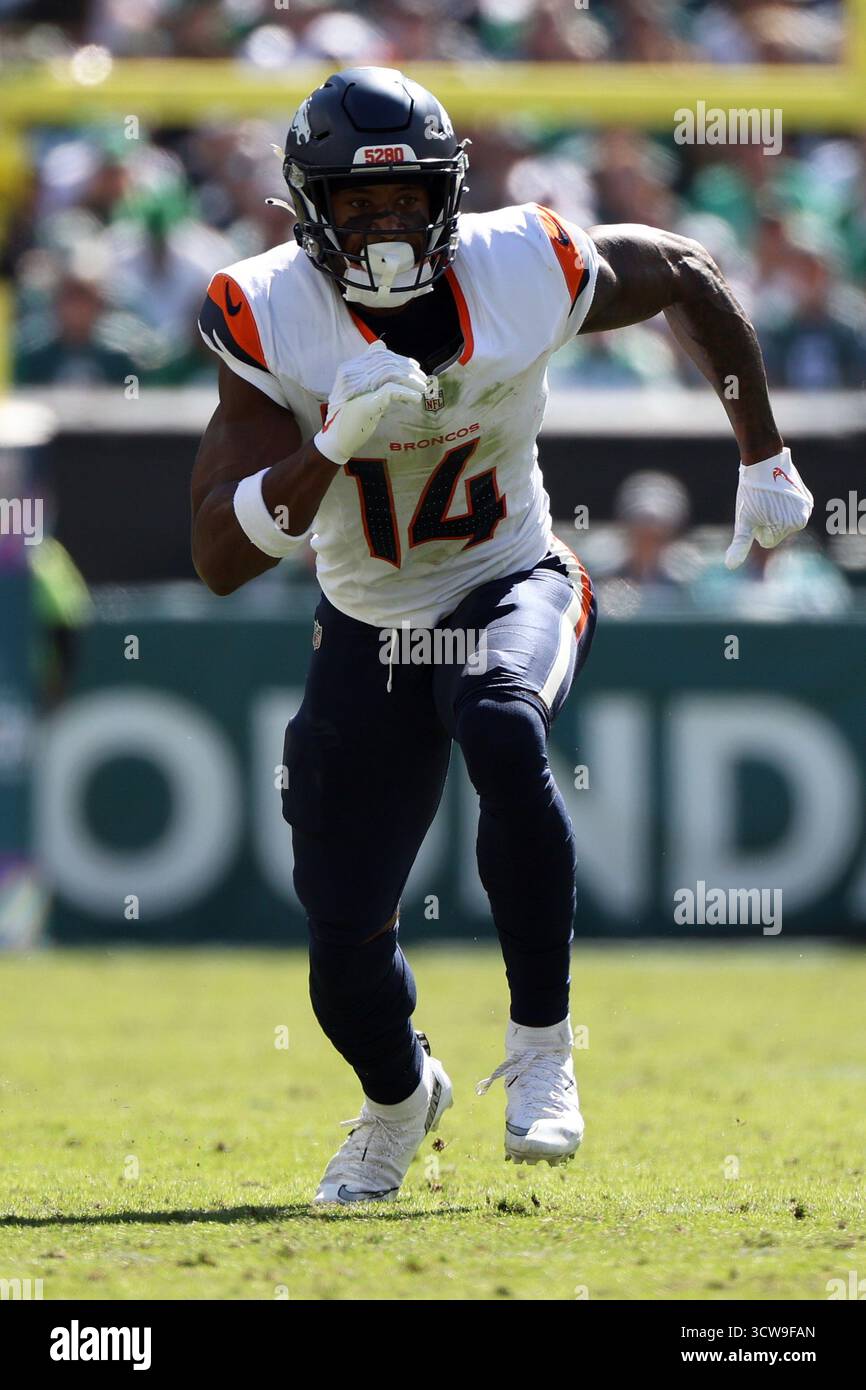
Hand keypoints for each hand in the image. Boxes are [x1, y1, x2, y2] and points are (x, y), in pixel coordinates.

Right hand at [314, 340, 426, 465]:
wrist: (336, 440)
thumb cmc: (349, 416)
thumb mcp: (359, 389)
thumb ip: (369, 371)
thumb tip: (381, 344)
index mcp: (350, 369)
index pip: (379, 354)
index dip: (399, 358)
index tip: (415, 367)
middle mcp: (352, 373)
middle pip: (386, 362)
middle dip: (408, 369)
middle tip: (423, 378)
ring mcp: (358, 386)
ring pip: (391, 373)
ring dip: (411, 380)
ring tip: (422, 388)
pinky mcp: (367, 402)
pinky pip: (392, 390)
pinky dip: (407, 392)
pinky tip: (416, 398)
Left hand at [724, 447, 813, 569]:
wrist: (763, 458)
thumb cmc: (751, 491)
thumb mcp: (743, 520)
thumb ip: (740, 544)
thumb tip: (730, 566)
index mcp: (792, 526)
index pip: (767, 540)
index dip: (756, 528)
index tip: (755, 511)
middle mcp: (804, 518)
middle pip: (776, 532)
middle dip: (766, 521)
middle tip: (761, 502)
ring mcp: (806, 506)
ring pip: (781, 521)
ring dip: (772, 512)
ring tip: (768, 495)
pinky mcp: (804, 495)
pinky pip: (787, 509)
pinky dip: (780, 503)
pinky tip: (776, 490)